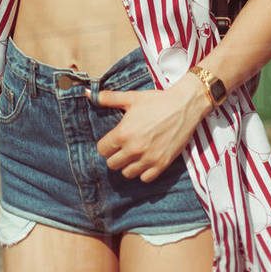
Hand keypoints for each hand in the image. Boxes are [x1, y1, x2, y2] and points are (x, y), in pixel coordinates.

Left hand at [85, 78, 205, 181]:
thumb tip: (87, 93)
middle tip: (123, 147)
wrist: (183, 106)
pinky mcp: (161, 164)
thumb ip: (108, 98)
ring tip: (134, 154)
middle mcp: (134, 149)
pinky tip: (146, 160)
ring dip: (128, 165)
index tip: (112, 140)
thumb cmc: (156, 101)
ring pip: (127, 173)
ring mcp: (148, 159)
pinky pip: (145, 179)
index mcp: (123, 133)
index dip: (105, 144)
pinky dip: (143, 172)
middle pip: (112, 164)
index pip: (102, 150)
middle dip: (115, 155)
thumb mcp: (131, 97)